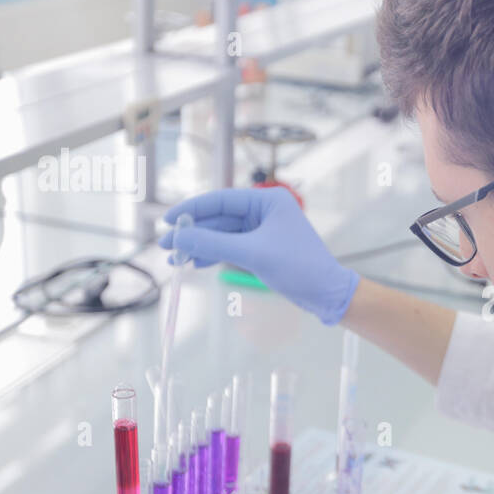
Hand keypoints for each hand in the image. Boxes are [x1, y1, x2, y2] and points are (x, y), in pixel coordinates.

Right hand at [161, 187, 358, 325]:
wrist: (327, 294)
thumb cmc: (299, 268)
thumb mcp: (253, 253)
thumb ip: (214, 243)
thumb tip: (179, 236)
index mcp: (268, 201)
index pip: (221, 199)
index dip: (192, 209)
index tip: (167, 220)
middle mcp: (265, 211)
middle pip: (219, 218)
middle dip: (192, 233)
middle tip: (166, 247)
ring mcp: (263, 231)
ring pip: (223, 235)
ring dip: (200, 247)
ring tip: (175, 261)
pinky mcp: (262, 249)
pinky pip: (231, 248)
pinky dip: (214, 256)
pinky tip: (195, 264)